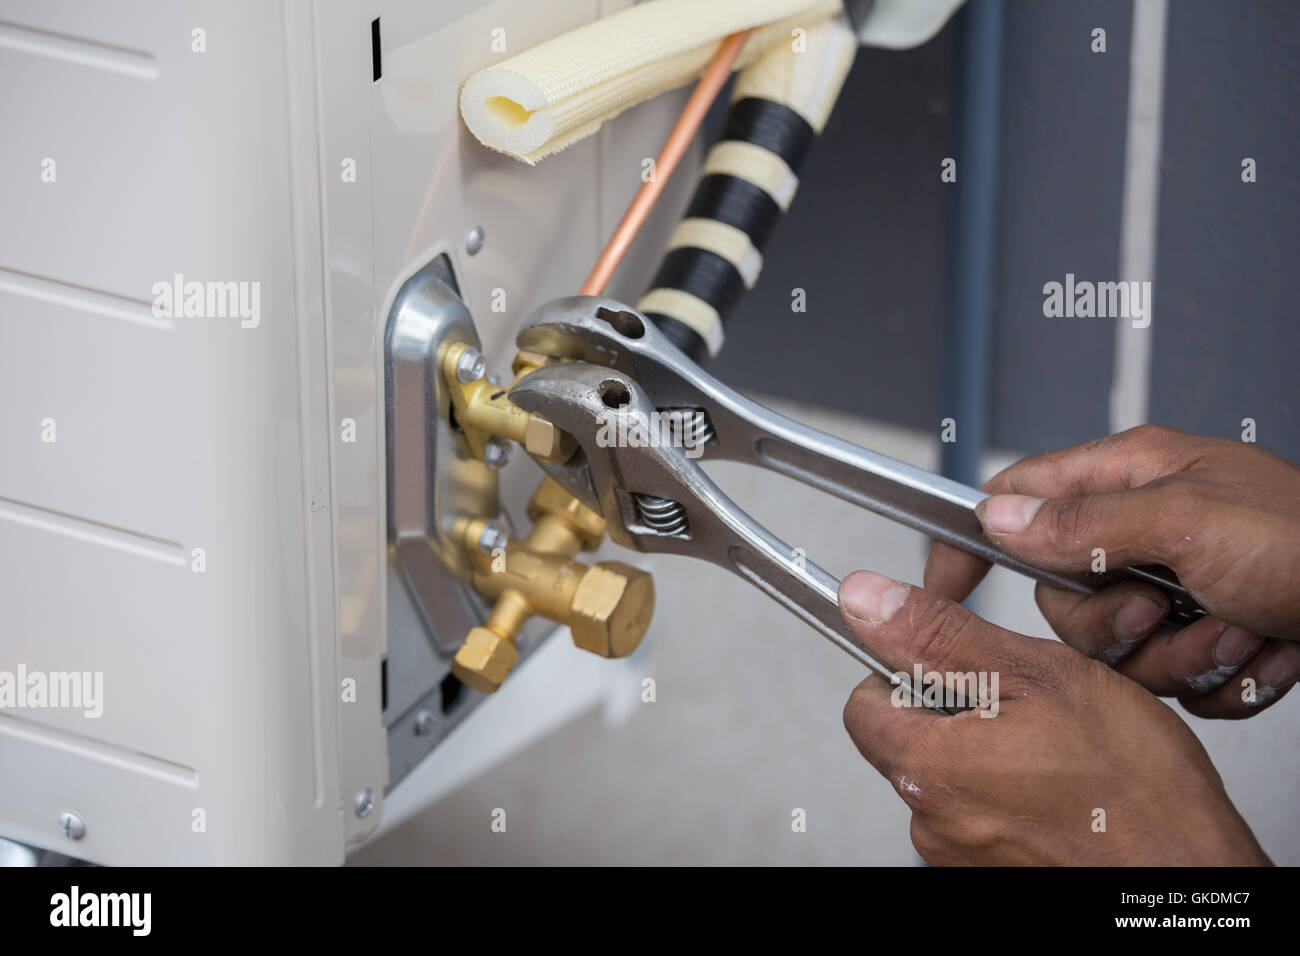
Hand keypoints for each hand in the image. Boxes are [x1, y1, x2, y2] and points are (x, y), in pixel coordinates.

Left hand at [838, 570, 1269, 864]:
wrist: (1188, 873)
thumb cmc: (1133, 790)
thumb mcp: (1037, 675)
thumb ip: (940, 635)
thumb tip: (868, 601)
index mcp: (928, 764)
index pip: (863, 703)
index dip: (903, 670)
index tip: (950, 661)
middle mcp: (931, 819)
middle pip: (906, 740)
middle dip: (953, 710)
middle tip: (1021, 700)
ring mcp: (960, 854)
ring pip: (949, 776)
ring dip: (986, 751)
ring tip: (1051, 744)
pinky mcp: (993, 872)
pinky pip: (982, 814)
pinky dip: (1011, 792)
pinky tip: (1059, 783)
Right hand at [925, 425, 1299, 717]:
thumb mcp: (1190, 519)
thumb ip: (1084, 520)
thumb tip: (999, 516)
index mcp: (1130, 477)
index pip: (1015, 501)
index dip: (973, 543)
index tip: (944, 587)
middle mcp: (1143, 531)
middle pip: (1062, 599)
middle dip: (1117, 623)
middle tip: (1166, 605)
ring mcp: (1172, 588)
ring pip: (1116, 653)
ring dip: (1181, 655)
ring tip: (1239, 625)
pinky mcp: (1200, 638)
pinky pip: (1167, 682)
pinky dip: (1215, 679)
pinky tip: (1260, 648)